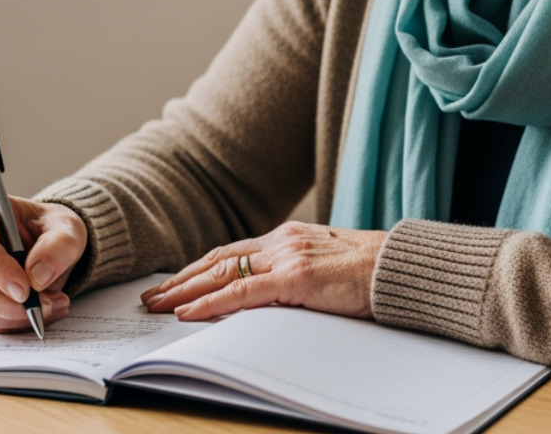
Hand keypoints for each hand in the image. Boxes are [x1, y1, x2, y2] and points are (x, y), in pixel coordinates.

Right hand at [0, 192, 86, 331]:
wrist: (50, 245)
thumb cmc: (51, 229)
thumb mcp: (68, 228)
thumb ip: (58, 246)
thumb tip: (37, 276)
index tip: (26, 288)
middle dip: (7, 302)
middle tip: (46, 303)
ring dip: (15, 316)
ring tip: (53, 305)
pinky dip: (14, 322)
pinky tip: (41, 311)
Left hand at [141, 221, 386, 321]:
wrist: (399, 268)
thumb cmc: (370, 273)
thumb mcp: (325, 267)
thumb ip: (297, 274)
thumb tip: (272, 297)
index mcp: (288, 237)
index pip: (232, 252)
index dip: (200, 268)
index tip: (177, 282)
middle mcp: (281, 241)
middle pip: (218, 259)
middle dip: (181, 279)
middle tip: (151, 297)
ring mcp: (286, 257)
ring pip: (221, 273)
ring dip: (184, 291)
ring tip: (158, 306)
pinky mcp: (294, 278)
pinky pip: (241, 292)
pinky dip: (210, 302)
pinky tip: (188, 312)